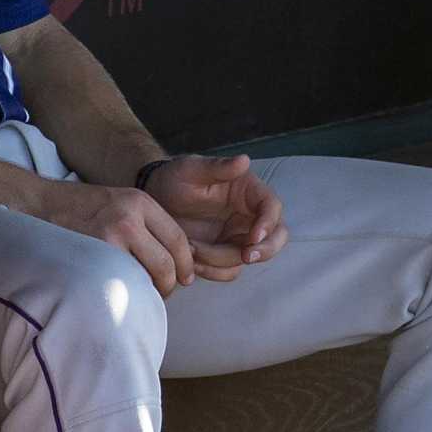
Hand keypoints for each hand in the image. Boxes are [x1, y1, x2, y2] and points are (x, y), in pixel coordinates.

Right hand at [29, 180, 197, 299]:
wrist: (38, 204)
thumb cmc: (79, 209)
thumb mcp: (119, 203)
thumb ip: (147, 225)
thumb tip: (178, 259)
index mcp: (139, 202)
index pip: (177, 239)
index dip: (186, 264)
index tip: (185, 279)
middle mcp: (129, 217)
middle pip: (167, 263)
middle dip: (169, 285)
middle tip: (162, 292)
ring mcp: (110, 237)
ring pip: (146, 278)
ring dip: (148, 292)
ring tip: (138, 292)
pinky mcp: (94, 256)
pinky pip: (122, 283)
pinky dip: (126, 293)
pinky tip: (119, 292)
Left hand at [144, 154, 286, 282]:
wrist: (154, 201)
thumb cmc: (174, 179)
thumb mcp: (191, 169)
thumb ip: (217, 167)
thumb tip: (244, 160)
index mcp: (247, 191)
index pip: (271, 207)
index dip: (268, 223)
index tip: (254, 237)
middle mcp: (248, 215)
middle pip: (277, 237)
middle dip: (265, 250)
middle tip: (246, 256)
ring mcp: (237, 237)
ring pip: (248, 258)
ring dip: (220, 259)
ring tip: (190, 247)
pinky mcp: (223, 254)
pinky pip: (228, 271)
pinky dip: (211, 270)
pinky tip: (190, 259)